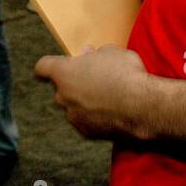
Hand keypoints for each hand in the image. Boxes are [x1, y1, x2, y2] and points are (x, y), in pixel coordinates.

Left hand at [34, 45, 151, 140]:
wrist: (142, 107)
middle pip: (61, 88)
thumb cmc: (126, 75)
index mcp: (64, 73)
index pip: (43, 67)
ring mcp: (73, 116)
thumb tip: (89, 54)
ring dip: (85, 102)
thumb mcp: (113, 53)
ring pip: (74, 106)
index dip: (48, 65)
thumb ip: (96, 54)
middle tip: (95, 77)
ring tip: (109, 97)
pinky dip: (96, 118)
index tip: (55, 65)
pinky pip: (87, 122)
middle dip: (75, 83)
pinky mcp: (87, 132)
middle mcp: (63, 96)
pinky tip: (114, 112)